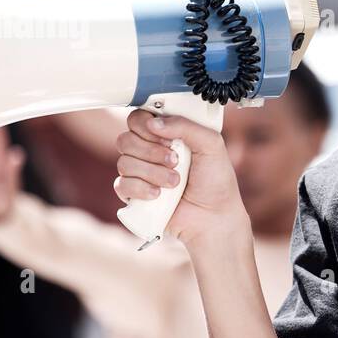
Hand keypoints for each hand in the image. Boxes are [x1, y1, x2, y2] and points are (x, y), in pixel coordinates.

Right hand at [113, 110, 247, 244]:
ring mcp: (140, 173)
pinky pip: (122, 185)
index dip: (145, 125)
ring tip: (175, 183)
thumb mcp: (211, 145)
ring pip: (124, 163)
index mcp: (165, 135)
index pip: (138, 119)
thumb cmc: (216, 181)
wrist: (213, 218)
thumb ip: (185, 126)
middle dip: (151, 151)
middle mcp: (149, 152)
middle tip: (175, 161)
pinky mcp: (134, 195)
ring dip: (152, 173)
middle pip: (125, 139)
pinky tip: (159, 195)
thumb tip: (154, 122)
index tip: (165, 137)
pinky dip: (141, 189)